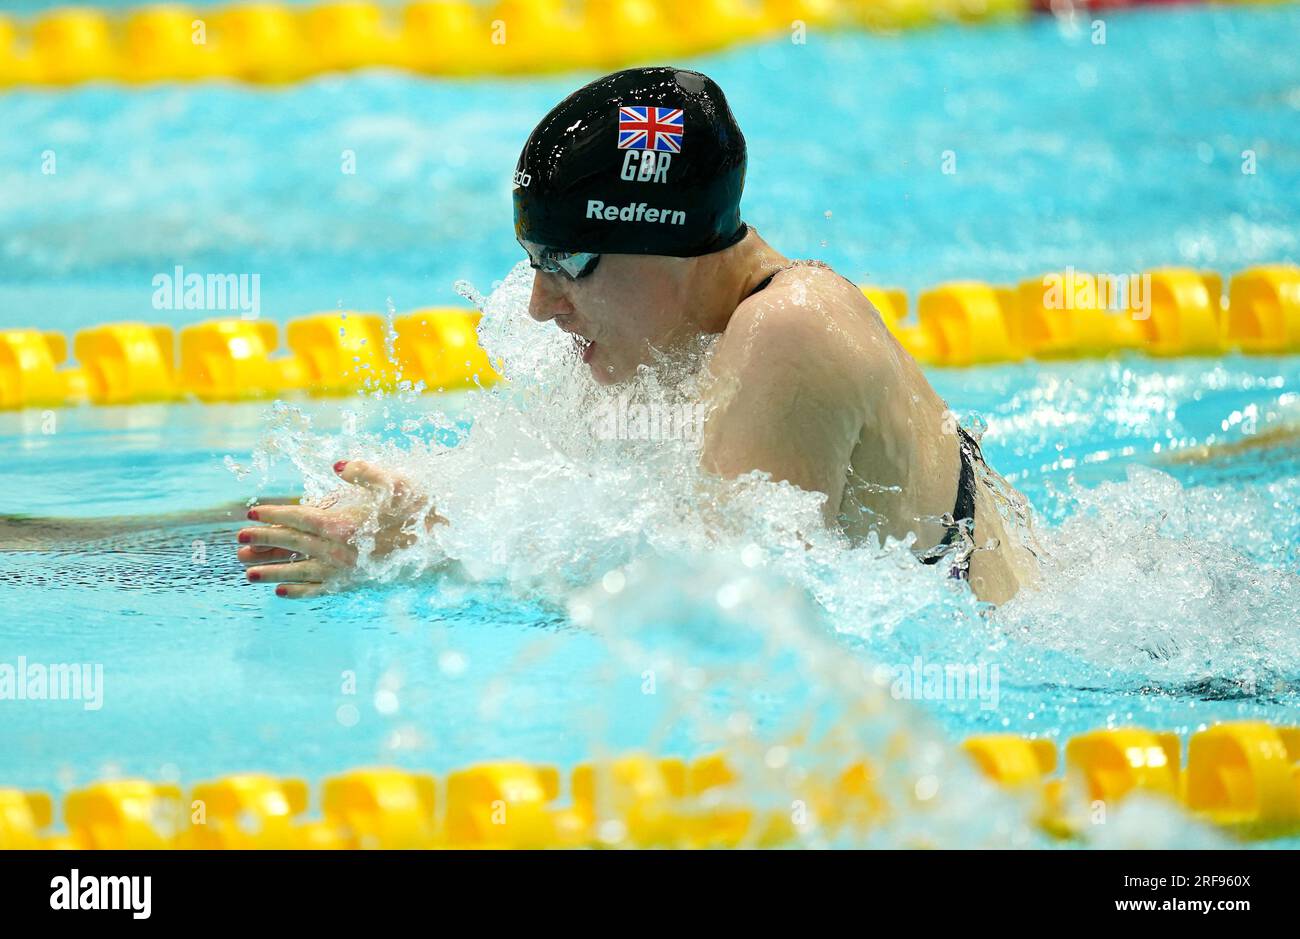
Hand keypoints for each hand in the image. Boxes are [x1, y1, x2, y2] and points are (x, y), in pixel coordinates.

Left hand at [236, 459, 442, 598]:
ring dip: (271, 572)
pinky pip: (319, 591)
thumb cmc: (419, 509)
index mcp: (343, 526)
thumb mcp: (397, 482)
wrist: (443, 546)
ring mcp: (345, 571)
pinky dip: (299, 592)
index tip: (252, 513)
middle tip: (238, 540)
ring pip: (299, 572)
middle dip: (263, 541)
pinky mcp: (354, 584)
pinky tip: (282, 593)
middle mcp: (339, 552)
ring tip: (247, 574)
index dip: (274, 514)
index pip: (299, 518)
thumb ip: (365, 471)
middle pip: (292, 545)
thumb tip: (336, 464)